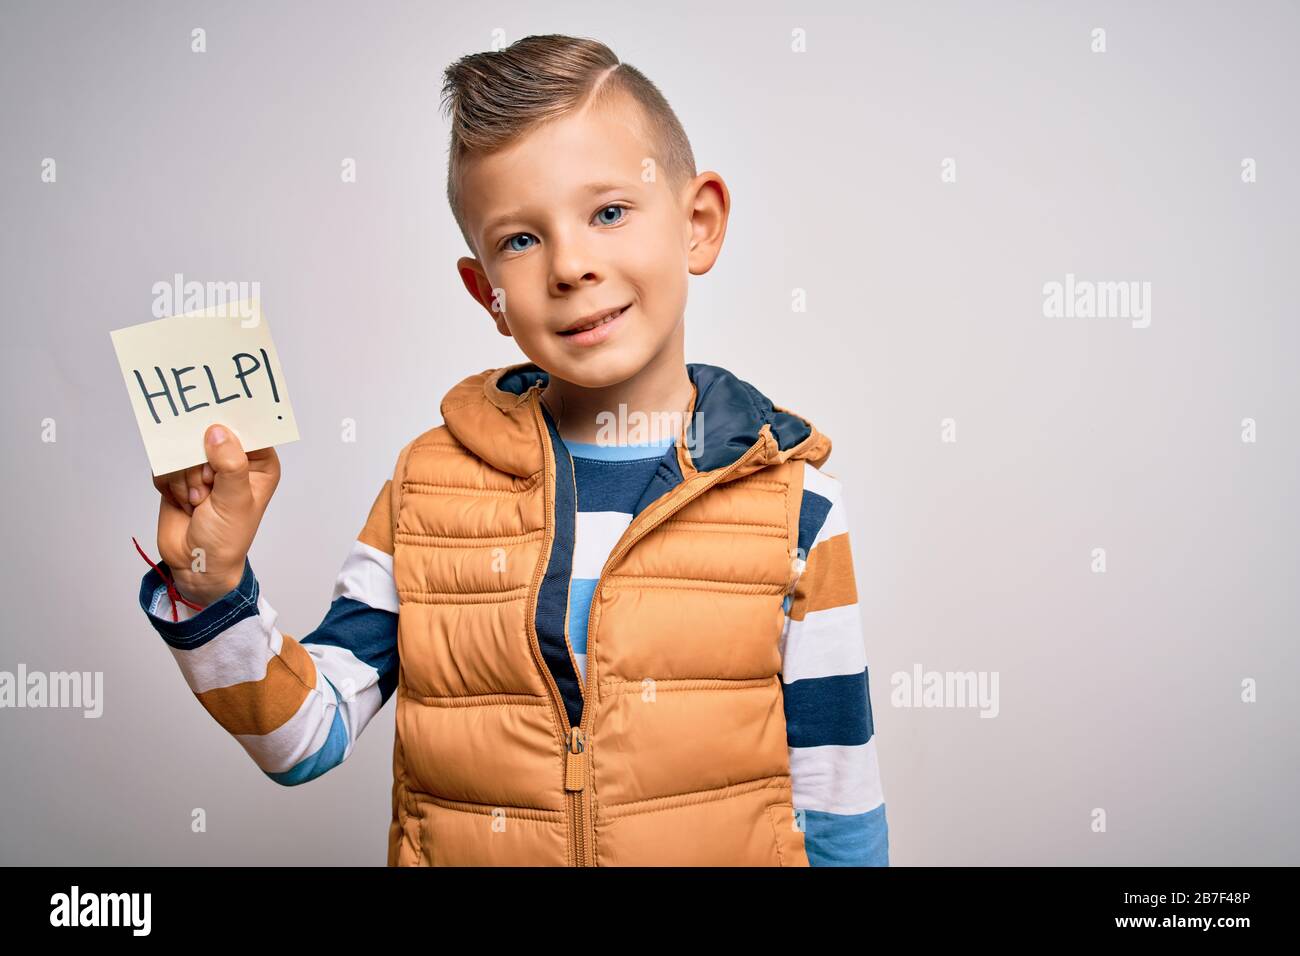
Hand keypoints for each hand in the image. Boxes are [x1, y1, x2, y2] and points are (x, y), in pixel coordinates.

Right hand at [153, 424, 280, 606]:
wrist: (195, 563)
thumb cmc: (226, 538)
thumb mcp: (235, 501)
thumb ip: (230, 464)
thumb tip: (218, 432)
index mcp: (259, 463)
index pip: (250, 430)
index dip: (233, 425)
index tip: (216, 425)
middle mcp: (233, 460)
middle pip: (209, 435)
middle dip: (202, 463)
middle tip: (208, 484)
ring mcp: (205, 466)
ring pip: (183, 450)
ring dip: (186, 479)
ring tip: (198, 502)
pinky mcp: (180, 474)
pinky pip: (166, 464)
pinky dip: (170, 485)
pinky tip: (183, 503)